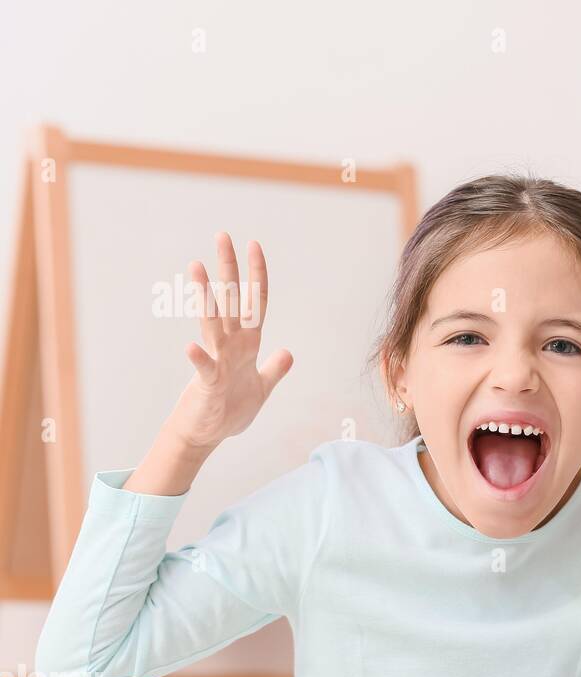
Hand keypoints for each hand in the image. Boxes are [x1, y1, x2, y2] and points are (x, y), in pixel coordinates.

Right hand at [165, 232, 291, 449]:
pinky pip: (204, 367)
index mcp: (247, 343)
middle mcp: (230, 344)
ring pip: (213, 323)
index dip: (257, 275)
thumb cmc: (232, 409)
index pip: (255, 302)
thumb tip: (289, 353)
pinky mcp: (208, 383)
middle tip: (222, 236)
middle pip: (231, 301)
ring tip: (196, 267)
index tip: (255, 245)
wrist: (209, 435)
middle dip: (228, 269)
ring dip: (206, 297)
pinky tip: (191, 345)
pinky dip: (198, 357)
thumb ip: (275, 369)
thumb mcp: (263, 388)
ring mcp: (217, 360)